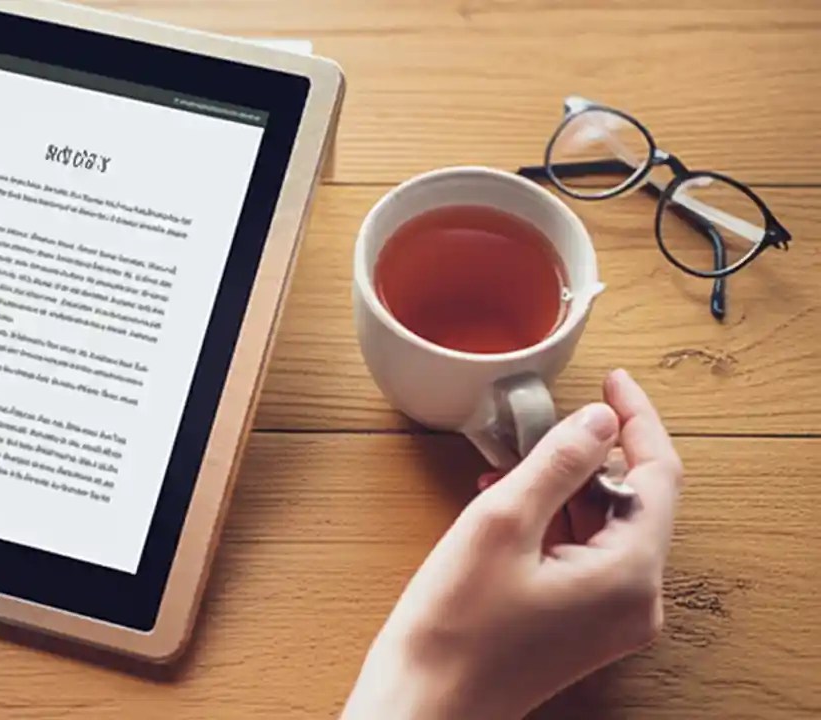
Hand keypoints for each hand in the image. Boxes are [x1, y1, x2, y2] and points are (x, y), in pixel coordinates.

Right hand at [342, 369, 682, 719]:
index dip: (637, 420)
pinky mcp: (581, 627)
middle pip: (634, 501)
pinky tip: (511, 502)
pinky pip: (586, 556)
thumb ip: (557, 463)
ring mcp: (610, 619)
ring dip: (567, 487)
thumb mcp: (501, 522)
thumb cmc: (453, 628)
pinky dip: (556, 521)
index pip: (657, 475)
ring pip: (606, 527)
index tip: (612, 381)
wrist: (425, 703)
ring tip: (513, 460)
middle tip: (545, 421)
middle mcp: (634, 601)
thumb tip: (598, 421)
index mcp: (629, 575)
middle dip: (592, 454)